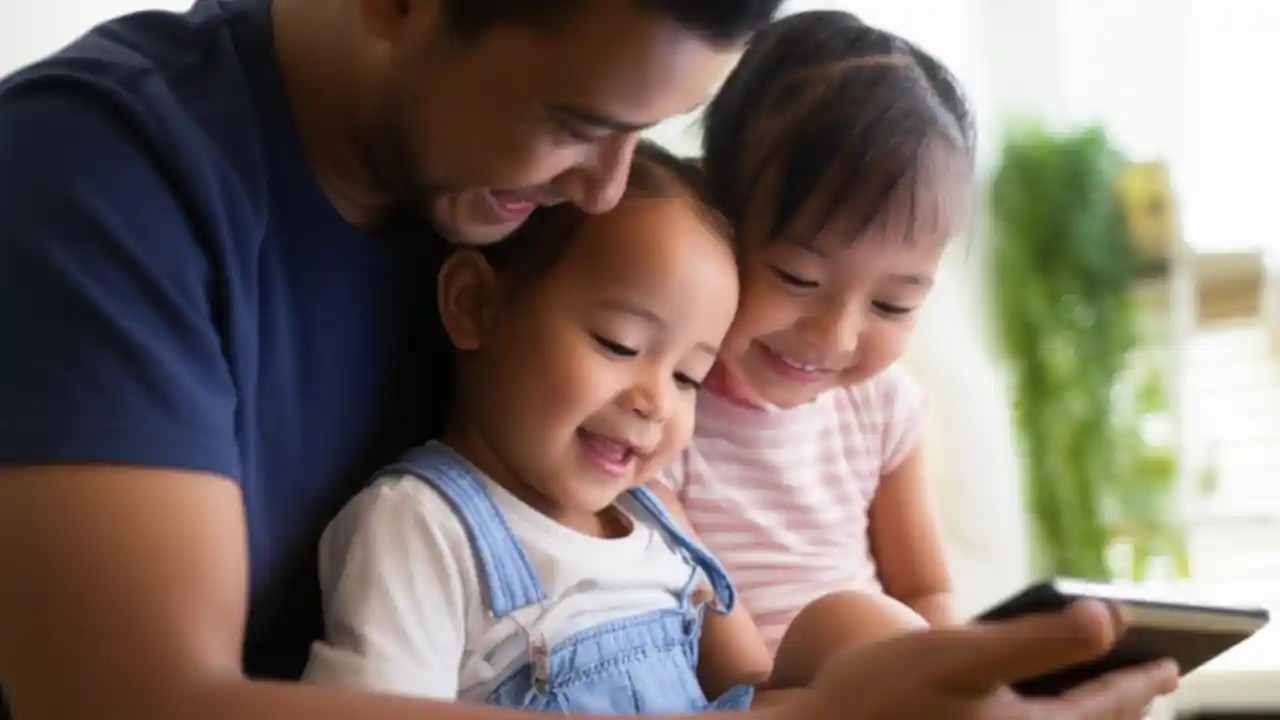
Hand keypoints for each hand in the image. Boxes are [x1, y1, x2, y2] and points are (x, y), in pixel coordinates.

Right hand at [792, 600, 1178, 719]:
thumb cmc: (883, 692)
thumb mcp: (961, 653)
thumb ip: (1040, 637)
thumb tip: (1110, 616)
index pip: (1107, 706)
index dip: (1141, 677)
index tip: (1169, 662)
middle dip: (1122, 699)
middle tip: (1151, 678)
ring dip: (1088, 711)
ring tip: (1099, 692)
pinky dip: (1048, 716)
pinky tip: (1030, 703)